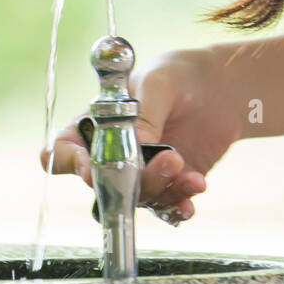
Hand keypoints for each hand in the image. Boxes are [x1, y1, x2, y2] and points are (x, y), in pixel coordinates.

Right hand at [39, 46, 240, 225]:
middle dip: (128, 181)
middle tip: (167, 159)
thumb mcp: (159, 81)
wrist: (221, 88)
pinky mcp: (169, 187)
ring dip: (161, 188)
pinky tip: (196, 185)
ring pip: (136, 200)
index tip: (92, 165)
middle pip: (102, 185)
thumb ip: (145, 113)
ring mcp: (140, 175)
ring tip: (183, 162)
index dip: (69, 163)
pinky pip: (167, 208)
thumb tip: (137, 145)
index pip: (62, 151)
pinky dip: (179, 204)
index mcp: (95, 124)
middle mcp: (112, 155)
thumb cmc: (178, 74)